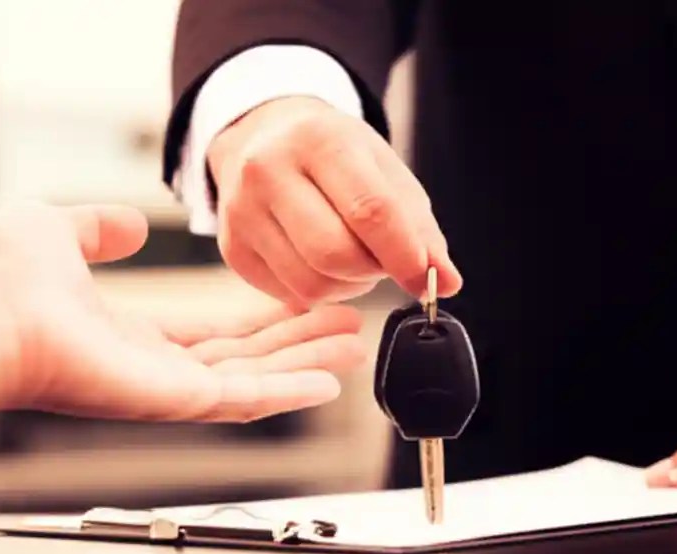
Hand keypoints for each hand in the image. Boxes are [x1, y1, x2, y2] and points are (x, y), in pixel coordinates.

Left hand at [0, 201, 366, 421]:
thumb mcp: (54, 227)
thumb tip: (133, 223)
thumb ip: (97, 228)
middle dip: (296, 343)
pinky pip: (241, 402)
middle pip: (240, 358)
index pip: (204, 330)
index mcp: (122, 332)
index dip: (254, 318)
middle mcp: (145, 368)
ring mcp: (158, 391)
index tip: (296, 301)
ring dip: (305, 364)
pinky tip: (330, 381)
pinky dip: (288, 391)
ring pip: (251, 381)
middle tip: (346, 327)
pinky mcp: (166, 404)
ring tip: (354, 346)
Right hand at [207, 96, 461, 308]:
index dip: (403, 254)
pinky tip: (320, 265)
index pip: (369, 210)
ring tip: (352, 261)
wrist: (263, 134)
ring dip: (347, 287)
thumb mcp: (384, 171)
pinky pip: (288, 294)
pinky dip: (318, 292)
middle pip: (335, 254)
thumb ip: (420, 228)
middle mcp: (269, 170)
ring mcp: (242, 211)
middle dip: (372, 272)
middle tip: (381, 260)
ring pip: (310, 284)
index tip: (424, 277)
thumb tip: (444, 282)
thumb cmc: (334, 155)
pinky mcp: (232, 247)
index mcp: (319, 139)